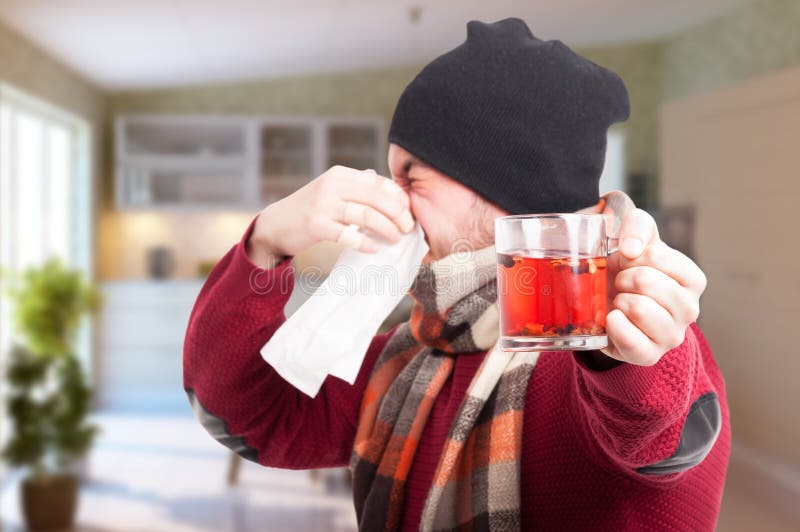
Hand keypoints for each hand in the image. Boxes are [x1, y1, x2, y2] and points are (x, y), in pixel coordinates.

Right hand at [247, 166, 413, 267]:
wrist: (276, 224)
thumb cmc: (311, 209)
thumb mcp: (332, 190)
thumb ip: (358, 187)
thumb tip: (387, 186)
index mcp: (341, 175)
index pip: (378, 182)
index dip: (398, 197)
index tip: (409, 211)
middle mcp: (332, 185)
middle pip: (376, 198)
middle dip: (397, 213)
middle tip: (408, 227)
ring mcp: (323, 205)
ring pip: (365, 215)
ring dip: (386, 228)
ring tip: (395, 238)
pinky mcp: (315, 225)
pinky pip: (346, 235)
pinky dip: (364, 243)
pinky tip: (374, 249)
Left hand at [601, 208, 707, 365]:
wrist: (607, 304)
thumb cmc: (627, 268)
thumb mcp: (635, 237)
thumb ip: (638, 225)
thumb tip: (631, 249)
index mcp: (692, 279)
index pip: (657, 257)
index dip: (632, 256)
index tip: (629, 262)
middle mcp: (690, 309)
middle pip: (647, 282)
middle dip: (623, 278)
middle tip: (621, 284)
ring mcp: (672, 336)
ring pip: (641, 309)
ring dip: (619, 301)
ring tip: (619, 302)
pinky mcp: (649, 356)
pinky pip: (631, 341)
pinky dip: (615, 326)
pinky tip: (612, 319)